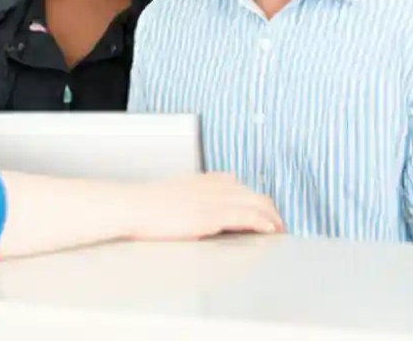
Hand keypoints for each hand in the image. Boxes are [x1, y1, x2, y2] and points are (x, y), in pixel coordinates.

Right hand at [120, 172, 284, 240]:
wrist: (132, 205)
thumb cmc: (146, 205)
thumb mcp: (173, 195)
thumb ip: (191, 199)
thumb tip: (195, 211)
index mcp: (205, 180)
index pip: (241, 187)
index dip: (256, 201)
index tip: (262, 213)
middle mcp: (214, 186)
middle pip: (255, 195)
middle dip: (271, 211)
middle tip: (278, 226)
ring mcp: (215, 199)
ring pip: (257, 204)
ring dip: (273, 218)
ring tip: (279, 232)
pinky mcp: (213, 215)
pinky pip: (248, 217)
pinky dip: (264, 223)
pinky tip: (270, 231)